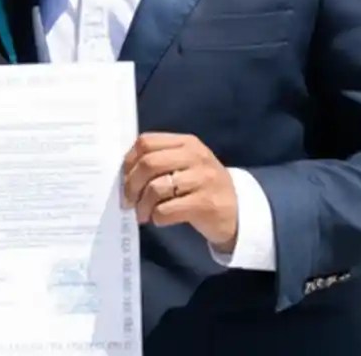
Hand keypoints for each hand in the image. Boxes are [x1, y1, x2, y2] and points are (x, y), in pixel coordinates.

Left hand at [122, 133, 238, 250]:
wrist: (237, 211)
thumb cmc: (202, 186)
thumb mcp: (187, 164)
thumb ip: (160, 160)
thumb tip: (124, 173)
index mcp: (187, 142)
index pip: (146, 142)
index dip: (129, 160)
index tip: (124, 178)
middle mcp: (196, 157)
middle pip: (148, 164)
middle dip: (131, 185)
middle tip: (128, 201)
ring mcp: (202, 180)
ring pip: (156, 189)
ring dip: (142, 206)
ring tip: (143, 214)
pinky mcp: (205, 204)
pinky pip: (166, 210)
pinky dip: (156, 217)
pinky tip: (159, 219)